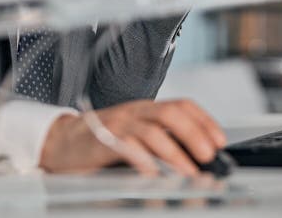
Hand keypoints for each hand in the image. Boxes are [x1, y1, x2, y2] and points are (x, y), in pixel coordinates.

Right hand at [39, 99, 226, 175]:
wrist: (60, 142)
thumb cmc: (101, 143)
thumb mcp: (136, 137)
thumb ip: (161, 142)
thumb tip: (195, 160)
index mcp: (146, 109)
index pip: (182, 105)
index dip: (204, 121)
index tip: (221, 141)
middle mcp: (135, 112)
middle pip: (171, 114)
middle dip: (195, 134)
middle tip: (209, 156)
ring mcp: (118, 124)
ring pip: (152, 131)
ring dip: (175, 153)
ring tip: (190, 173)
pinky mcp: (102, 141)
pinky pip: (127, 148)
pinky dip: (144, 162)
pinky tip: (155, 175)